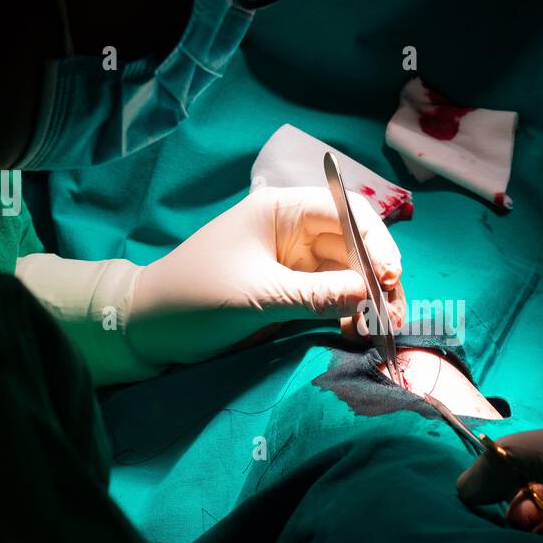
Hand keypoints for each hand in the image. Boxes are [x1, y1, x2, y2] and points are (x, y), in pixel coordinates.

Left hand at [128, 186, 402, 366]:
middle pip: (355, 244)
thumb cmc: (194, 298)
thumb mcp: (257, 297)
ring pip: (349, 273)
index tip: (389, 277)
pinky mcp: (291, 291)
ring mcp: (294, 262)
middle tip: (393, 315)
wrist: (149, 328)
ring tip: (382, 330)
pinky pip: (333, 296)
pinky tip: (357, 331)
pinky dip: (350, 312)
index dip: (376, 241)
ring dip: (370, 299)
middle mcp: (294, 230)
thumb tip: (368, 294)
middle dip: (379, 277)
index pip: (348, 211)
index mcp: (281, 211)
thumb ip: (316, 294)